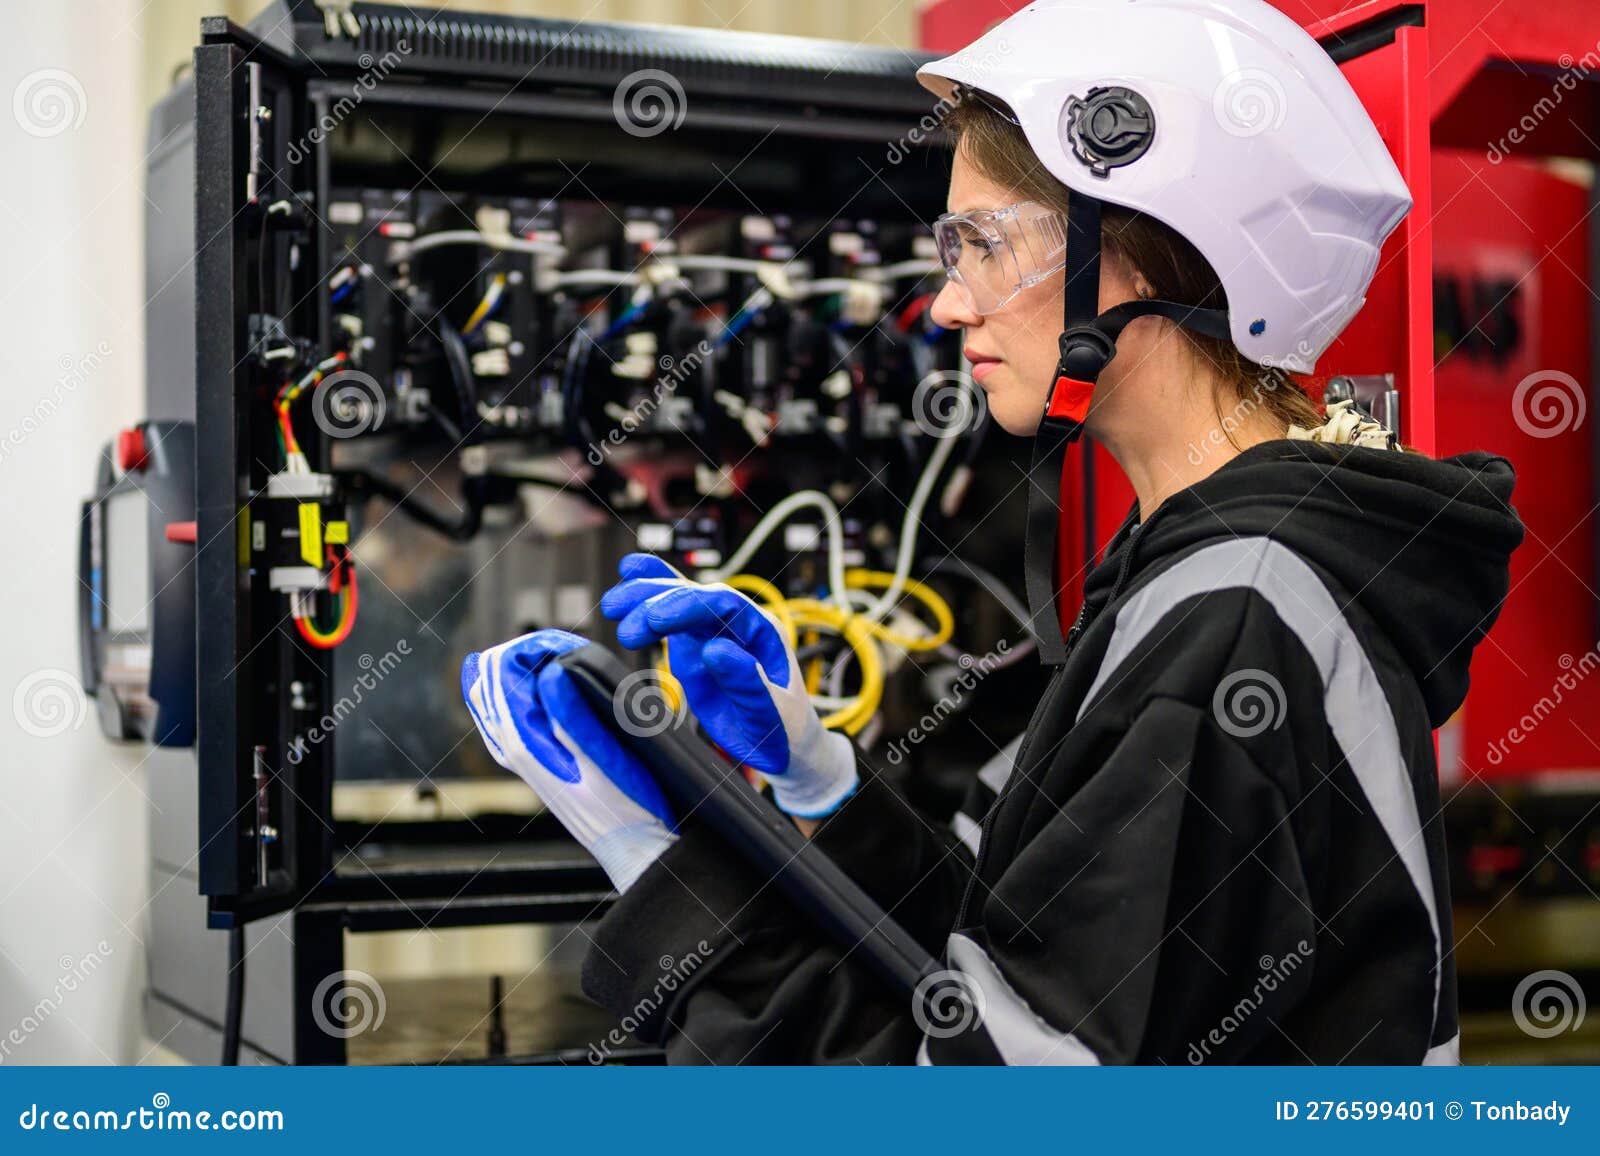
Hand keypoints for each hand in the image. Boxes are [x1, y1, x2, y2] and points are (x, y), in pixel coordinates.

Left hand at [461, 629, 674, 891]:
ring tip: (570, 658)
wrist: (634, 849)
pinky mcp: (535, 755)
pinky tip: (556, 681)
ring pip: (497, 690)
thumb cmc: (629, 811)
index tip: (571, 644)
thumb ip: (574, 717)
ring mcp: (520, 751)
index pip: (498, 670)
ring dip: (529, 666)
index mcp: (523, 744)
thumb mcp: (609, 761)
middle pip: (490, 674)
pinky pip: (511, 708)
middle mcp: (512, 746)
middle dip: (527, 651)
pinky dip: (529, 685)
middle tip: (572, 647)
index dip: (531, 645)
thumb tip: (550, 671)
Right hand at [601, 554, 857, 818]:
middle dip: (656, 602)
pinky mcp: (694, 646)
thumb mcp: (771, 712)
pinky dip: (648, 598)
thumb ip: (746, 681)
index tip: (656, 618)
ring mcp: (713, 632)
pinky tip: (628, 572)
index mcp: (763, 631)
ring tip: (612, 607)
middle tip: (623, 620)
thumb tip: (713, 648)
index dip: (688, 606)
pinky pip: (670, 618)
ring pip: (677, 602)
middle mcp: (737, 624)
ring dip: (644, 598)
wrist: (782, 745)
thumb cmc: (783, 729)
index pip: (724, 605)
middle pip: (694, 597)